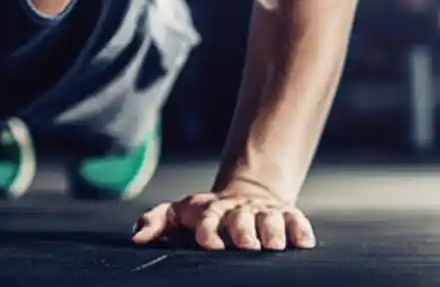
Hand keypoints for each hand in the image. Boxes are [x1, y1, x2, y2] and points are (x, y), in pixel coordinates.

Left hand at [130, 191, 315, 250]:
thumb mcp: (178, 214)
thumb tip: (136, 237)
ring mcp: (262, 212)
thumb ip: (155, 221)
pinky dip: (300, 230)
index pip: (206, 220)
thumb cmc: (206, 213)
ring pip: (269, 219)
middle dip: (243, 231)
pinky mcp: (285, 214)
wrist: (246, 194)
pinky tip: (303, 242)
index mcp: (209, 211)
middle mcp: (237, 210)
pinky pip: (296, 220)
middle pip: (240, 219)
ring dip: (272, 231)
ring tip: (273, 245)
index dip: (207, 231)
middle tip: (247, 245)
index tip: (209, 244)